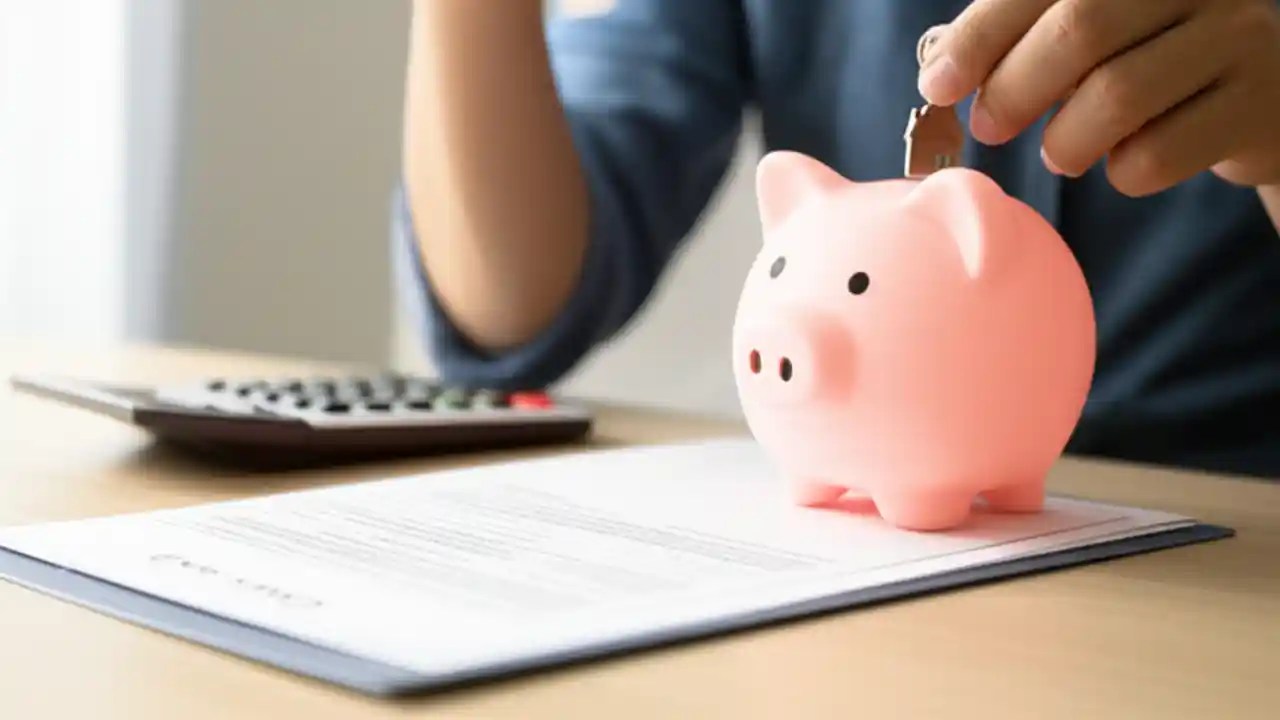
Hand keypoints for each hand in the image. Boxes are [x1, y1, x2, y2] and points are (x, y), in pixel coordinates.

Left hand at [917, 0, 1279, 196]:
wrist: (1264, 99)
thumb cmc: (1152, 61)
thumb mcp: (1092, 34)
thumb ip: (1021, 36)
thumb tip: (939, 65)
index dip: (980, 36)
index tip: (939, 85)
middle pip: (1079, 29)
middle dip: (1014, 88)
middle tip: (989, 126)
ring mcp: (1237, 38)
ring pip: (1118, 95)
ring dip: (1066, 140)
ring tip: (1060, 153)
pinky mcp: (1255, 107)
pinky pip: (1159, 153)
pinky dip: (1122, 172)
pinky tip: (1122, 162)